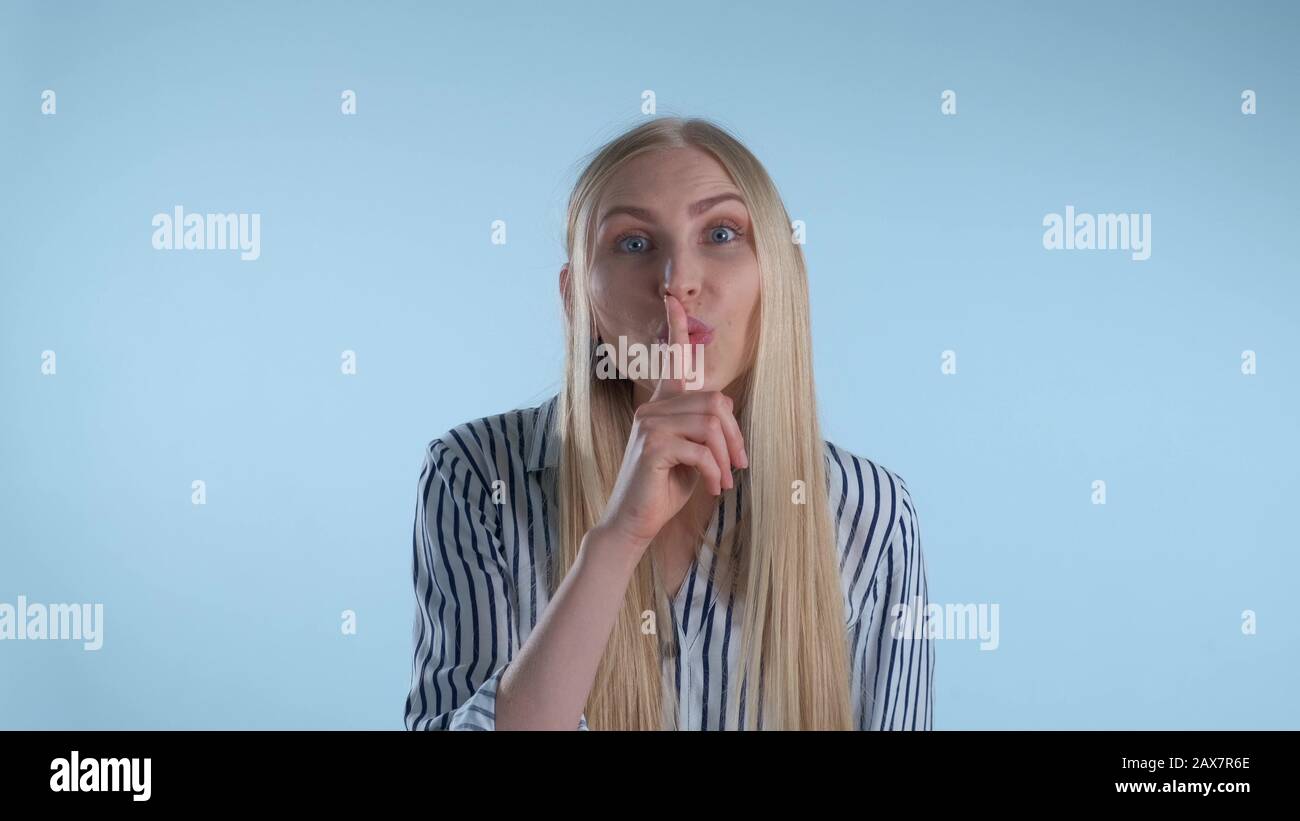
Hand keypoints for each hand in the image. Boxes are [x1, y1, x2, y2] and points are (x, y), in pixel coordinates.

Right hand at [595, 293, 748, 552]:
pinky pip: (701, 449)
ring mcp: (649, 424)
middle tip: (738, 466)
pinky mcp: (652, 445)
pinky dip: (715, 470)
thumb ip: (705, 429)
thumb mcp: (692, 455)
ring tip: (724, 480)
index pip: (670, 361)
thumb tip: (726, 409)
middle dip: (734, 436)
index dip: (675, 329)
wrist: (634, 523)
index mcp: (660, 407)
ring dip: (725, 456)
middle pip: (714, 401)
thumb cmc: (663, 489)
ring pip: (711, 423)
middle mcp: (652, 409)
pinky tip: (713, 487)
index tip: (673, 299)